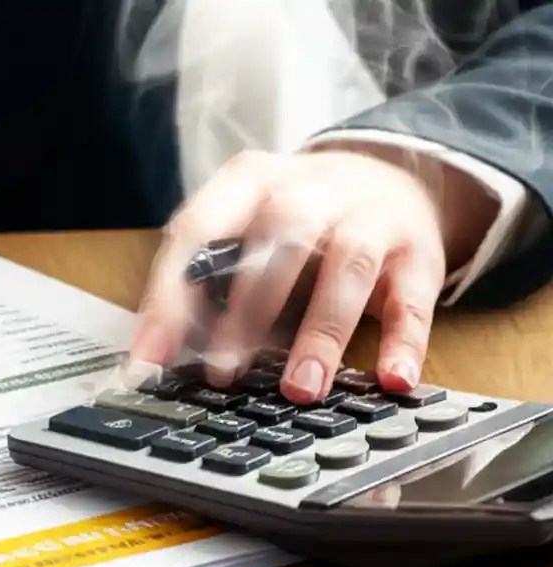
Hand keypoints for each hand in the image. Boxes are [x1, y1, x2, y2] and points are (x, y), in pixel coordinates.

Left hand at [130, 144, 497, 403]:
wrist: (390, 176)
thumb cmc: (295, 219)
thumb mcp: (245, 225)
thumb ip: (208, 275)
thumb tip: (165, 352)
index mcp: (250, 180)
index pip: (200, 228)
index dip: (169, 295)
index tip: (149, 357)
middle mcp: (313, 189)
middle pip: (279, 238)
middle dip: (247, 311)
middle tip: (223, 372)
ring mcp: (372, 217)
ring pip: (348, 267)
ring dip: (321, 334)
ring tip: (300, 390)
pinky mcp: (419, 253)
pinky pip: (414, 300)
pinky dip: (404, 343)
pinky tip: (391, 381)